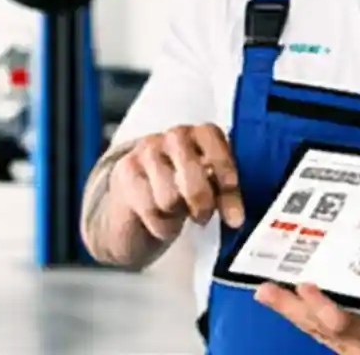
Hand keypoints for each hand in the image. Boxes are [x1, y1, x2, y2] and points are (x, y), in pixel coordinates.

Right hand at [109, 124, 244, 242]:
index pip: (214, 141)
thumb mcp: (207, 188)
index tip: (233, 210)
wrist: (135, 206)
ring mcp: (146, 151)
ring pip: (169, 197)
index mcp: (199, 134)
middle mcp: (173, 136)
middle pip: (192, 172)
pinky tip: (158, 219)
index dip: (225, 173)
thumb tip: (235, 218)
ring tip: (175, 212)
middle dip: (202, 202)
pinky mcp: (125, 171)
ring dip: (176, 215)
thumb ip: (222, 193)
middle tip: (203, 216)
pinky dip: (160, 225)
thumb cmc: (180, 193)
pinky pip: (151, 210)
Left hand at [254, 274, 359, 354]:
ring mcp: (346, 347)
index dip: (322, 307)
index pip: (345, 326)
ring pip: (309, 328)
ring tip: (263, 289)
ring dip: (286, 309)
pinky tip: (277, 295)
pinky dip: (295, 311)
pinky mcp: (339, 341)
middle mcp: (358, 349)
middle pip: (317, 328)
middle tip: (265, 289)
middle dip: (290, 308)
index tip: (306, 285)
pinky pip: (312, 327)